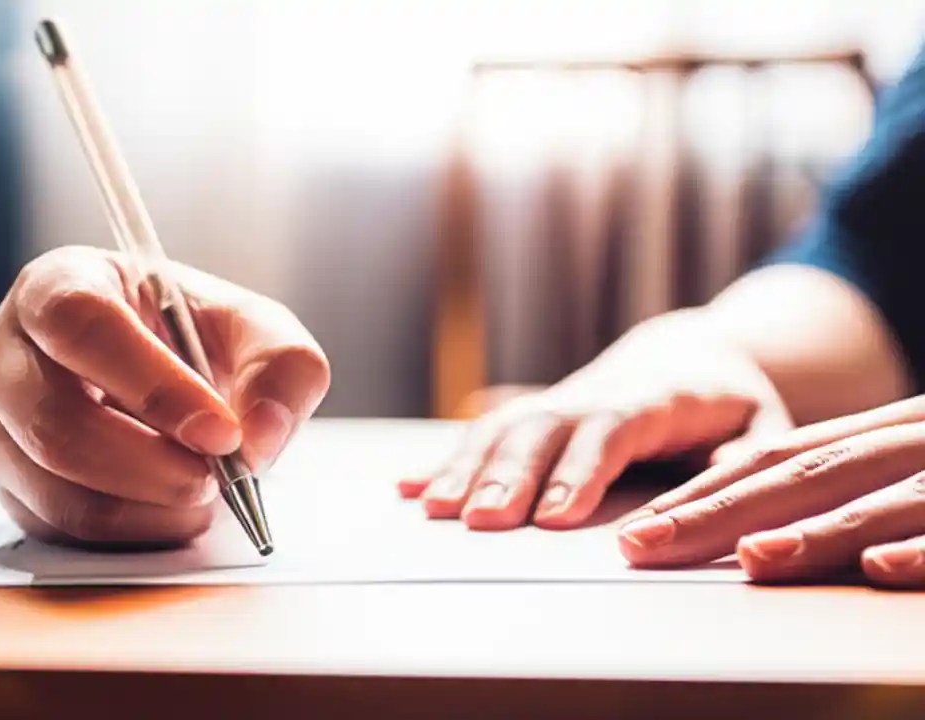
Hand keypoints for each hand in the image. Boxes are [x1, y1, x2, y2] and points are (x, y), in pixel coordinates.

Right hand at [0, 247, 328, 547]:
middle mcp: (7, 351)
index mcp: (58, 285)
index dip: (152, 384)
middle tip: (216, 478)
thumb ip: (280, 368)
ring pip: (57, 490)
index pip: (81, 326)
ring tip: (202, 493)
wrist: (164, 379)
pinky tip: (169, 509)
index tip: (218, 431)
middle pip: (55, 422)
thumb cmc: (193, 341)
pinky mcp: (8, 485)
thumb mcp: (254, 331)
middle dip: (151, 465)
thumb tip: (257, 438)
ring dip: (146, 508)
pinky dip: (131, 532)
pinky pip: (61, 530)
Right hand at [399, 309, 792, 529]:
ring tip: (437, 511)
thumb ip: (742, 459)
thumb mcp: (760, 426)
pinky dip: (446, 462)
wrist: (687, 353)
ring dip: (467, 470)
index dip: (582, 470)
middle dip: (508, 476)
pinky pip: (483, 435)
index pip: (611, 430)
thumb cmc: (727, 403)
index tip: (556, 515)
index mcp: (653, 398)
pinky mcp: (532, 417)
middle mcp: (593, 396)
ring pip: (503, 430)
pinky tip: (409, 488)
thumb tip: (715, 494)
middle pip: (543, 430)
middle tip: (482, 523)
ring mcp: (556, 404)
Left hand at [619, 396, 924, 586]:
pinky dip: (920, 549)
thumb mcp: (905, 474)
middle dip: (720, 510)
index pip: (781, 461)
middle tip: (643, 543)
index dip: (706, 492)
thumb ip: (847, 495)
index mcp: (884, 435)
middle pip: (809, 475)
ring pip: (880, 499)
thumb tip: (755, 539)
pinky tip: (876, 566)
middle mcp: (913, 445)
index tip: (641, 527)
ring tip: (748, 555)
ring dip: (813, 529)